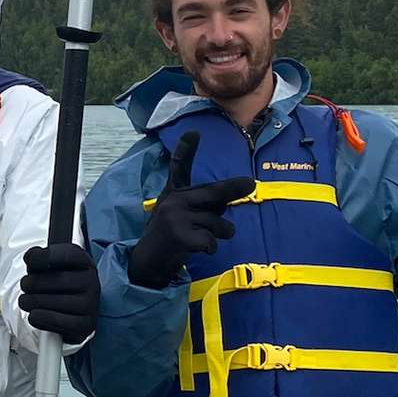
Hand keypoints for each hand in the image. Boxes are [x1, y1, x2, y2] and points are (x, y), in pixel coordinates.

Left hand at [19, 243, 99, 343]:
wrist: (71, 312)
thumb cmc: (58, 285)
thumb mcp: (52, 265)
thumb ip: (39, 256)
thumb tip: (31, 258)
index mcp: (85, 262)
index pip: (68, 254)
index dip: (45, 256)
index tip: (31, 262)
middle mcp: (92, 282)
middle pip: (55, 280)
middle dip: (31, 283)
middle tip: (25, 286)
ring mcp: (90, 305)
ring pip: (53, 302)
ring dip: (30, 301)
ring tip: (25, 301)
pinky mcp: (85, 325)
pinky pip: (57, 321)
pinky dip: (39, 318)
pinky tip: (33, 315)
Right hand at [127, 131, 254, 288]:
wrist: (147, 264)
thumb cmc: (170, 238)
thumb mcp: (182, 216)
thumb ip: (203, 205)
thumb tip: (228, 200)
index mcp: (173, 194)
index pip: (179, 168)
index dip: (186, 149)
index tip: (194, 132)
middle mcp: (172, 201)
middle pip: (213, 193)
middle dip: (234, 189)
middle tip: (250, 184)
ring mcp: (174, 217)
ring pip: (217, 223)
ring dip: (220, 234)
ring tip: (207, 240)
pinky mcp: (178, 235)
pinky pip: (210, 240)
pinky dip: (210, 248)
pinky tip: (198, 250)